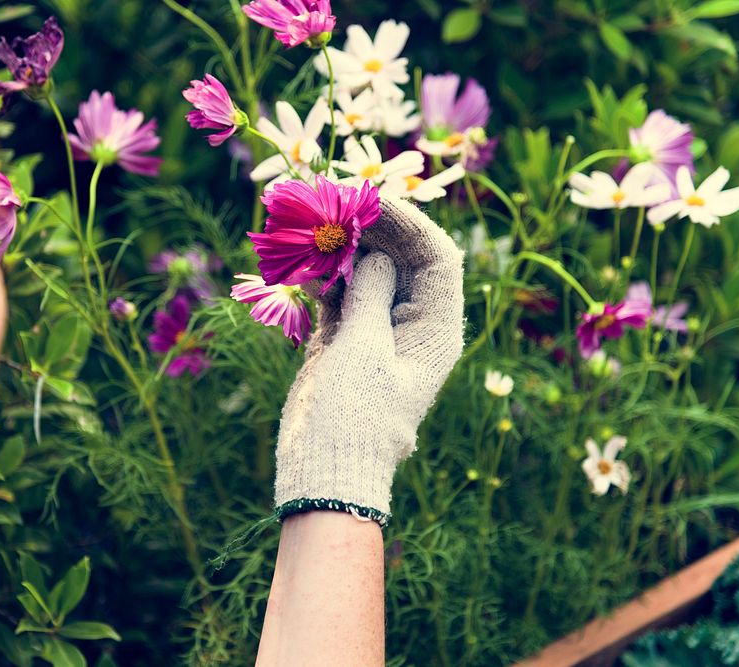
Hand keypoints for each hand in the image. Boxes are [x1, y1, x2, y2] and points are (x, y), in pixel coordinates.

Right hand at [273, 197, 465, 524]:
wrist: (323, 470)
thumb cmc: (354, 416)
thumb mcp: (364, 350)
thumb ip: (370, 294)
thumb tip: (374, 256)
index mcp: (436, 329)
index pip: (437, 257)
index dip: (408, 222)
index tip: (371, 200)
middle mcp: (412, 325)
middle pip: (401, 259)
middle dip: (369, 229)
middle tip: (332, 201)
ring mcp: (376, 332)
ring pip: (366, 273)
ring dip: (341, 248)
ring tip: (311, 221)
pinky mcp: (344, 341)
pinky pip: (339, 294)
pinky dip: (322, 275)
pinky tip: (301, 259)